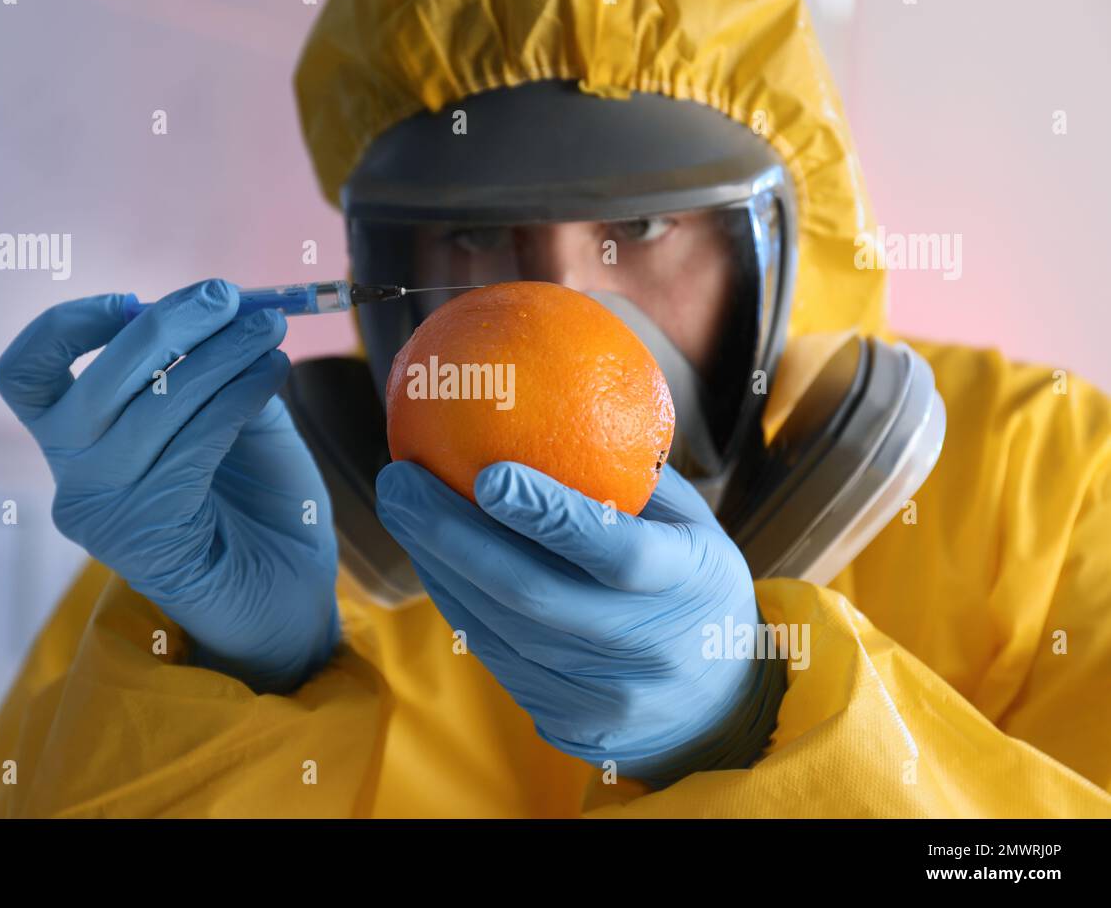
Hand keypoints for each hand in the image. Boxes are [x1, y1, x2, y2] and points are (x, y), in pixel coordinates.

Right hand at [0, 279, 338, 693]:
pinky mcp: (147, 539)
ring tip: (268, 333)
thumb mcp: (235, 421)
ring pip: (153, 409)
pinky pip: (192, 444)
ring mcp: (105, 515)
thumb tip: (222, 310)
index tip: (129, 298)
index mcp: (76, 446)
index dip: (65, 327)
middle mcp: (74, 482)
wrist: (288, 602)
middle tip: (229, 297)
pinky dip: (235, 397)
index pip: (25, 378)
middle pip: (94, 384)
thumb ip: (214, 371)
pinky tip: (272, 374)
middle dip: (168, 325)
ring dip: (218, 357)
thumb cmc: (260, 508)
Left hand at [376, 460, 783, 786]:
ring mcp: (603, 694)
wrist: (714, 708)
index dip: (551, 515)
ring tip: (401, 506)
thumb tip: (550, 392)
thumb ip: (628, 474)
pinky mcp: (566, 721)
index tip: (487, 470)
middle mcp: (645, 646)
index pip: (617, 552)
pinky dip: (455, 600)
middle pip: (532, 594)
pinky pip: (494, 655)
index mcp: (688, 583)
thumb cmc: (693, 584)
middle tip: (400, 479)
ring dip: (438, 564)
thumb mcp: (690, 525)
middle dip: (452, 534)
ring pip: (499, 626)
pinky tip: (428, 556)